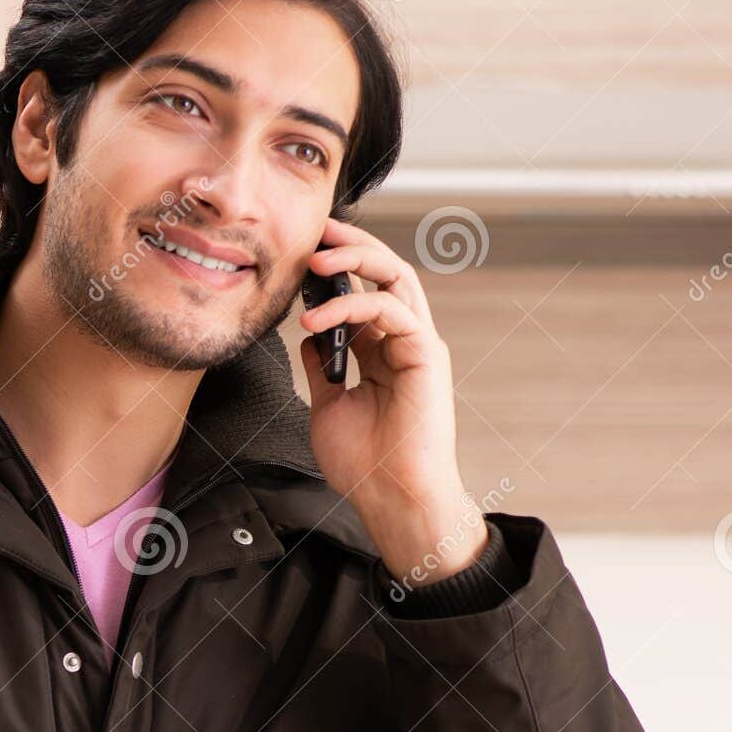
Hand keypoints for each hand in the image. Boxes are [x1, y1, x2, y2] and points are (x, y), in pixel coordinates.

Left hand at [298, 215, 486, 583]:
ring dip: (356, 260)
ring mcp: (418, 345)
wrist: (391, 498)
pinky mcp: (427, 355)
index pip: (365, 291)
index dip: (338, 269)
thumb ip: (323, 369)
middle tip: (316, 233)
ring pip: (396, 278)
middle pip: (386, 272)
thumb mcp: (329, 407)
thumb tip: (309, 337)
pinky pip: (391, 310)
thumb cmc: (365, 464)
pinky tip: (316, 319)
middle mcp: (404, 342)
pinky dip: (352, 305)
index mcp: (384, 352)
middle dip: (352, 246)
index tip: (304, 256)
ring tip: (315, 261)